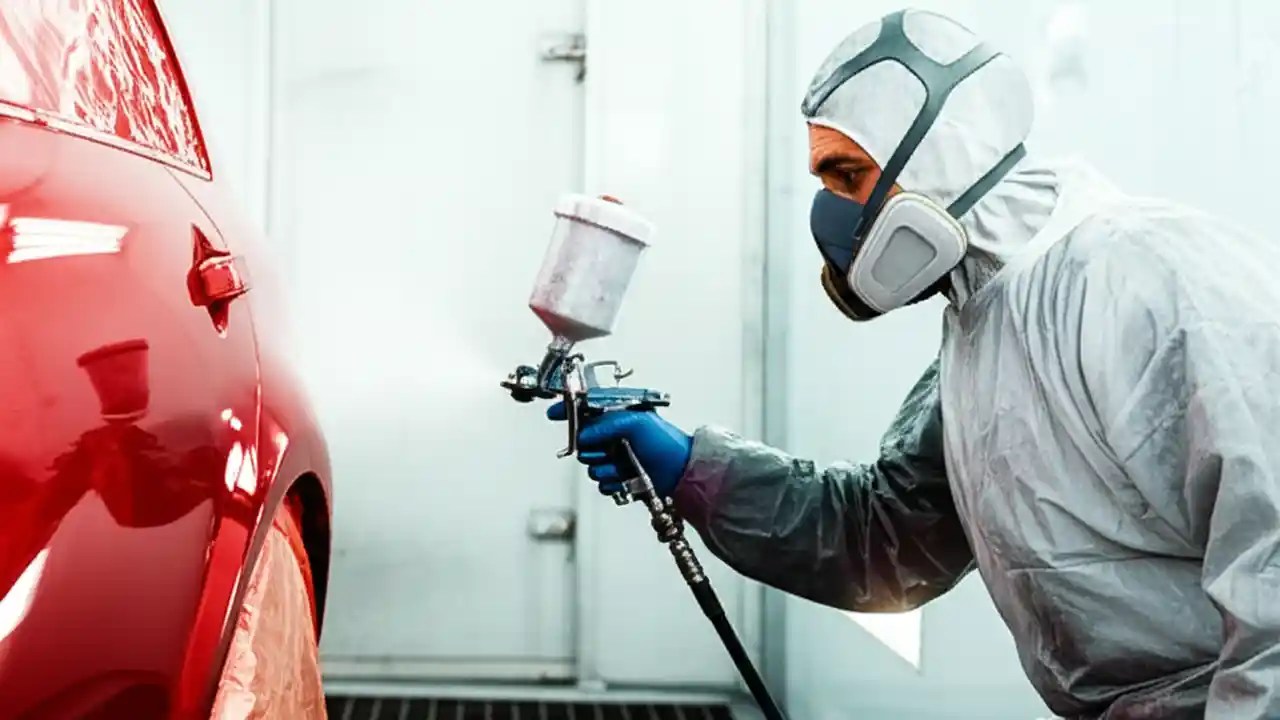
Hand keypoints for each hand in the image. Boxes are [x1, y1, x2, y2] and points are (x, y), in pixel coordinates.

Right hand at [546, 403, 691, 497]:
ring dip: (604, 467)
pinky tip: (625, 479)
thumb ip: (606, 424)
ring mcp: (615, 457)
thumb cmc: (667, 443)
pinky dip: (611, 482)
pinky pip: (600, 483)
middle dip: (592, 449)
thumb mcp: (637, 422)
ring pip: (589, 465)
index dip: (568, 411)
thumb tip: (584, 434)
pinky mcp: (618, 477)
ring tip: (622, 466)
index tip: (554, 414)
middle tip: (607, 450)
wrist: (682, 472)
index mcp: (617, 417)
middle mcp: (613, 436)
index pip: (585, 410)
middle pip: (582, 442)